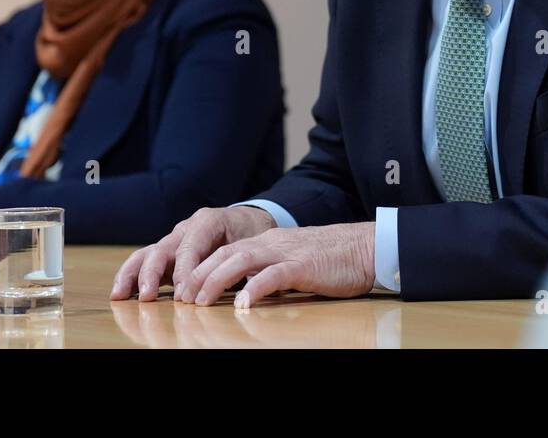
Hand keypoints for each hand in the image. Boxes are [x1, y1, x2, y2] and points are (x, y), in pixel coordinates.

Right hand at [111, 205, 275, 301]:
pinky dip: (131, 275)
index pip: (190, 247)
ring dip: (133, 274)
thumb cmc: (251, 234)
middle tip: (148, 296)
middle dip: (153, 273)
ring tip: (120, 295)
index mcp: (208, 221)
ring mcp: (174, 239)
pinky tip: (120, 293)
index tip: (184, 296)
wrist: (248, 222)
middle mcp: (186, 228)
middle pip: (163, 248)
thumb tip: (231, 285)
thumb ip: (237, 262)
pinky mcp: (168, 252)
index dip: (185, 271)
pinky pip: (145, 260)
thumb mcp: (251, 245)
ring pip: (148, 253)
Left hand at [182, 221, 376, 308]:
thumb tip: (246, 288)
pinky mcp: (304, 266)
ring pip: (242, 260)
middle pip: (226, 253)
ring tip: (199, 300)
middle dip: (199, 273)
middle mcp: (273, 243)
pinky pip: (275, 276)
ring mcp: (287, 253)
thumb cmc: (333, 259)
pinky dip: (256, 288)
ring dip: (217, 280)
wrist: (365, 247)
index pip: (227, 250)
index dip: (202, 267)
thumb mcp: (294, 260)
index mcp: (269, 242)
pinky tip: (243, 305)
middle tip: (181, 296)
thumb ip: (270, 268)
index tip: (184, 287)